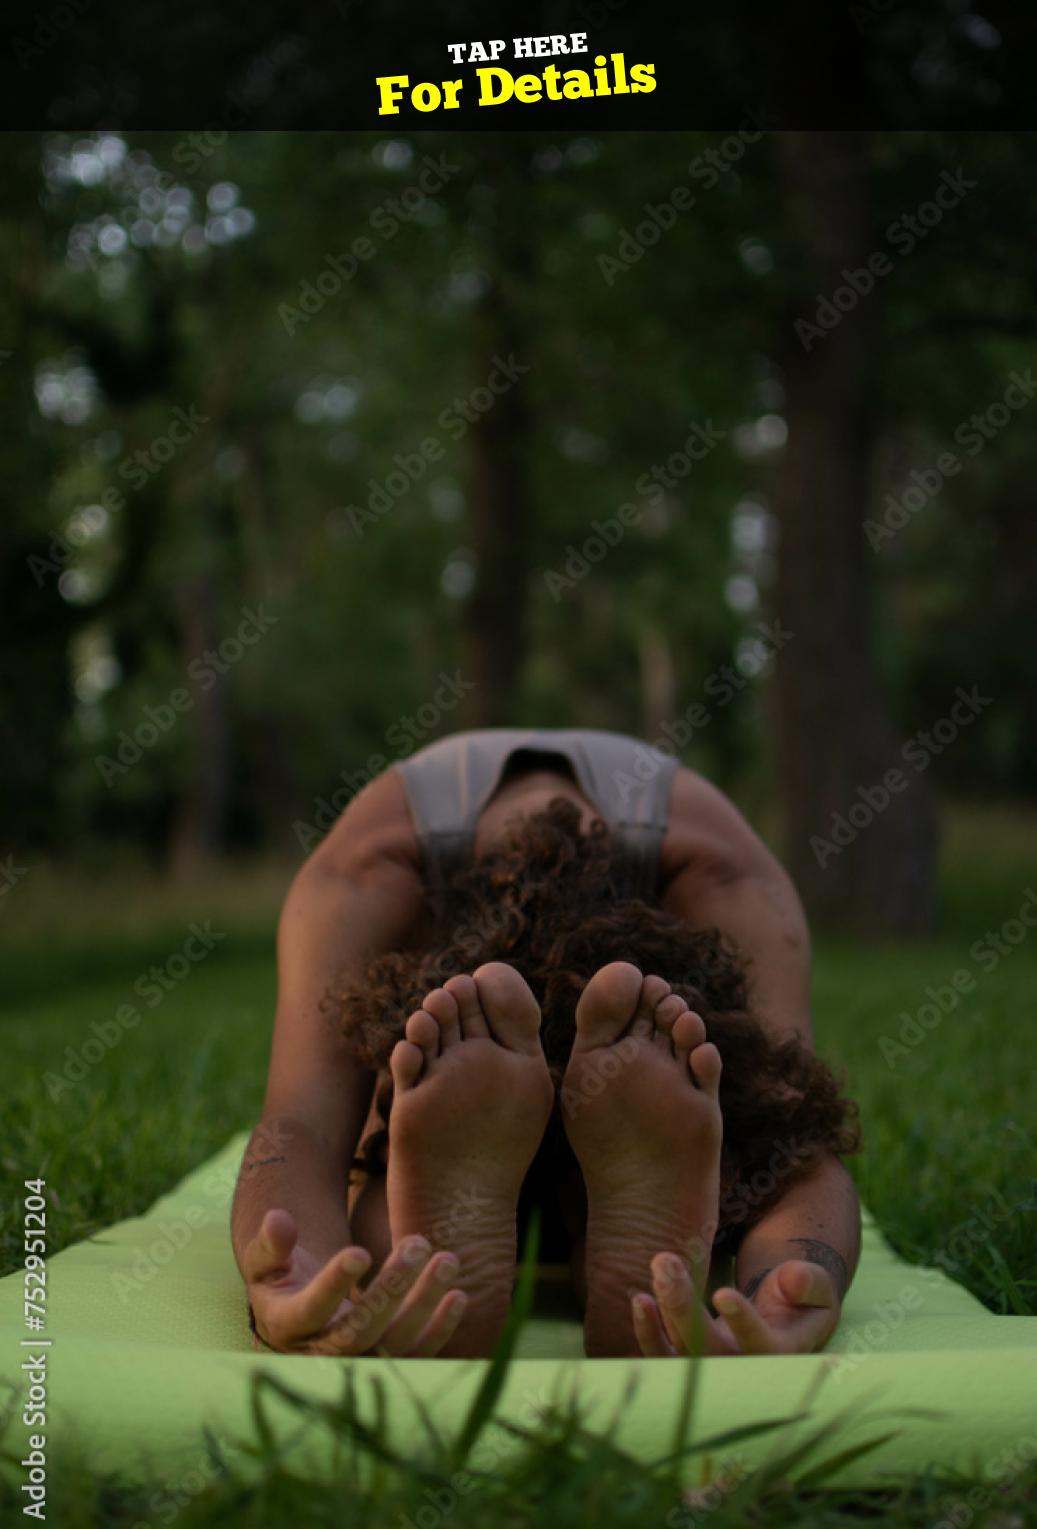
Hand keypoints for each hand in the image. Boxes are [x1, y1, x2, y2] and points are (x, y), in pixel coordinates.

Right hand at [243, 1209, 466, 1355]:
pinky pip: (416, 1357)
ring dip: (423, 1304)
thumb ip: (271, 1242)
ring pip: (394, 1346)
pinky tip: (459, 1296)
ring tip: (447, 1260)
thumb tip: (277, 1219)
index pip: (312, 1310)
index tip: (359, 1251)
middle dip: (392, 1288)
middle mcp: (322, 1355)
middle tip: (418, 1242)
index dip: (335, 1284)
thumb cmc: (282, 1276)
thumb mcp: (266, 1259)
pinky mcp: (386, 1364)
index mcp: (287, 1326)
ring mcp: (357, 1363)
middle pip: (359, 1331)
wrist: (299, 1314)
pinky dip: (440, 1331)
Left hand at [631, 1255, 840, 1356]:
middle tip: (666, 1261)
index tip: (722, 1292)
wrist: (778, 1317)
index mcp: (781, 1355)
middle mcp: (743, 1370)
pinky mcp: (687, 1361)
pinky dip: (648, 1332)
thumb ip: (810, 1283)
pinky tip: (640, 1299)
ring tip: (661, 1262)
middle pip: (709, 1352)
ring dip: (666, 1308)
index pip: (761, 1347)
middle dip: (684, 1307)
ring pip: (682, 1352)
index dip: (743, 1323)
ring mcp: (711, 1370)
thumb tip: (793, 1278)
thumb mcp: (817, 1289)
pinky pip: (663, 1356)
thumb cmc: (800, 1300)